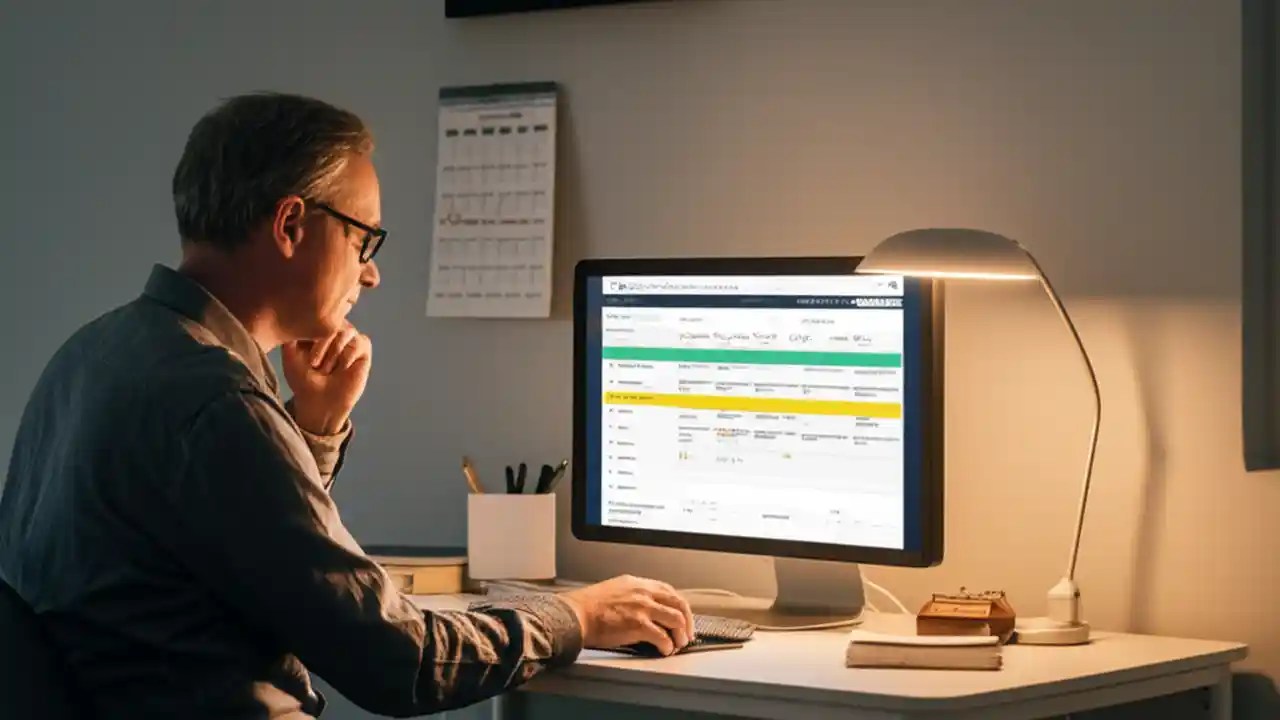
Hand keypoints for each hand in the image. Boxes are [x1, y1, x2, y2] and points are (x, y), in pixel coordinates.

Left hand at [282, 322, 371, 434]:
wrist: (318, 402)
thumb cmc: (303, 380)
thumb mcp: (290, 355)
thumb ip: (291, 334)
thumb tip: (297, 314)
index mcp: (318, 330)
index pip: (320, 316)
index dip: (312, 331)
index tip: (304, 354)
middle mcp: (335, 333)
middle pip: (334, 321)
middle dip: (322, 343)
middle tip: (313, 364)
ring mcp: (350, 342)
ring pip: (347, 330)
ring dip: (334, 350)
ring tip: (325, 369)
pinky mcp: (363, 353)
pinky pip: (360, 342)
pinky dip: (348, 355)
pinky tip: (341, 368)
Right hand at [560, 575, 693, 655]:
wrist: (574, 614)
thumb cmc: (588, 606)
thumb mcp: (614, 590)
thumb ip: (632, 596)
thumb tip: (645, 610)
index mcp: (637, 583)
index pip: (669, 591)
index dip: (679, 606)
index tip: (682, 617)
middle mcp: (643, 592)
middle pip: (679, 604)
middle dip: (687, 621)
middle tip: (687, 635)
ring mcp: (642, 607)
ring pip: (676, 620)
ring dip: (680, 635)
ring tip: (677, 645)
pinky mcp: (638, 624)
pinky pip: (663, 636)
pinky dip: (667, 646)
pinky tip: (664, 650)